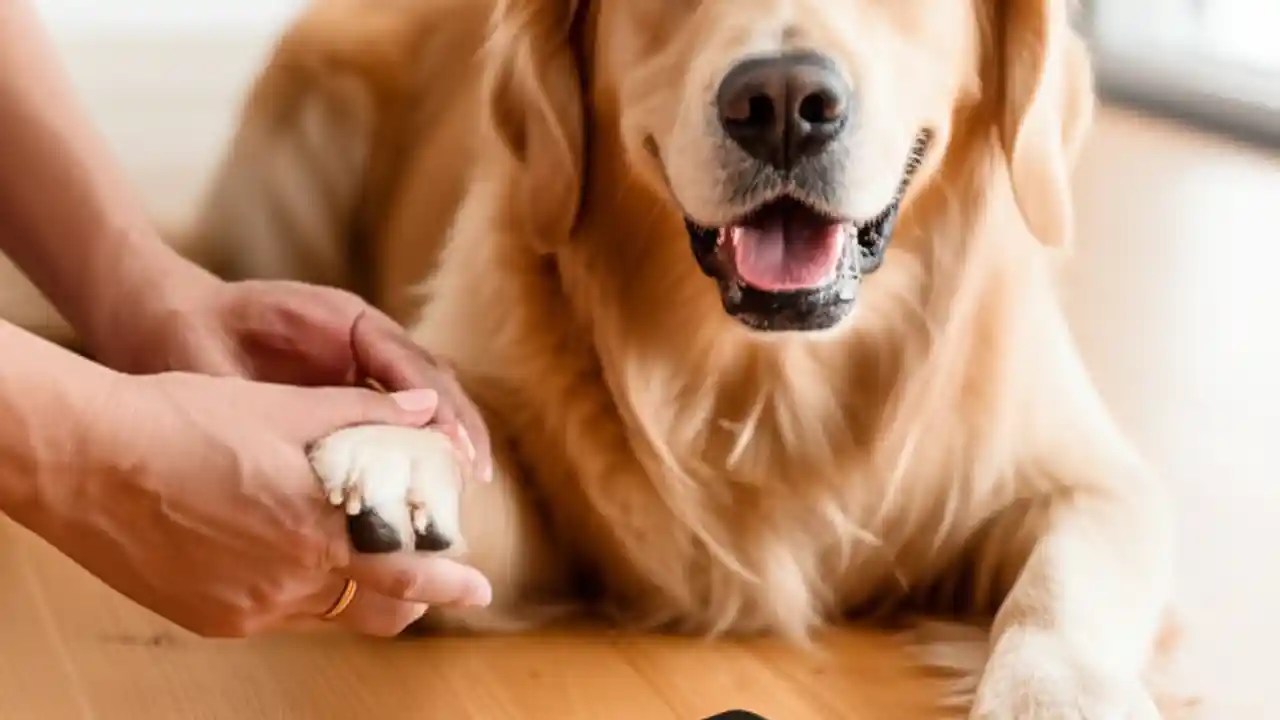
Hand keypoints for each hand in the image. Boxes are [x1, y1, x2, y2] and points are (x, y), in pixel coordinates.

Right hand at [16, 371, 491, 637]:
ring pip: (325, 609)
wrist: (86, 459)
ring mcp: (249, 605)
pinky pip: (275, 613)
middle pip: (373, 603)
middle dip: (406, 593)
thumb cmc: (182, 419)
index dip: (445, 582)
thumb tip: (423, 410)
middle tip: (419, 573)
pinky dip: (294, 587)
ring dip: (347, 586)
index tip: (478, 588)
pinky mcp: (213, 618)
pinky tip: (276, 550)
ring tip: (342, 551)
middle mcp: (289, 575)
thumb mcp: (279, 406)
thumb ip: (362, 413)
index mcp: (316, 520)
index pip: (404, 566)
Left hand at [89, 271, 491, 482]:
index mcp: (345, 319)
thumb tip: (312, 447)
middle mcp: (364, 339)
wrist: (163, 320)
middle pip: (432, 380)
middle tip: (475, 477)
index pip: (411, 364)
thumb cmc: (191, 335)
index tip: (457, 451)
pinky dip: (414, 451)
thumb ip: (275, 401)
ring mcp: (360, 362)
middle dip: (459, 426)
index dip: (439, 408)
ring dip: (446, 441)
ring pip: (424, 398)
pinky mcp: (350, 388)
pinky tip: (418, 492)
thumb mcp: (225, 369)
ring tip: (461, 491)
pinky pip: (396, 417)